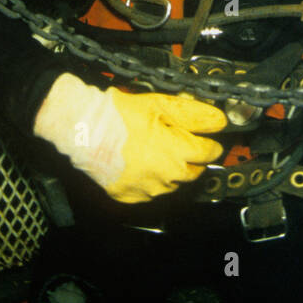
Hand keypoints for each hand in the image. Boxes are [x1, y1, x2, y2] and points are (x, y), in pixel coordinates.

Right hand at [34, 73, 225, 202]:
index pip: (210, 152)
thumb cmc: (120, 115)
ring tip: (152, 149)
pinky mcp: (131, 197)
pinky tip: (138, 163)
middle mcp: (167, 176)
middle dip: (190, 157)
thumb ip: (194, 114)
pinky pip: (150, 191)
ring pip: (172, 183)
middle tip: (175, 141)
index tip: (202, 136)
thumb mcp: (161, 104)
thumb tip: (219, 120)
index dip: (207, 142)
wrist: (84, 129)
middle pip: (194, 171)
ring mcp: (149, 190)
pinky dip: (149, 179)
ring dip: (170, 169)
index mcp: (178, 152)